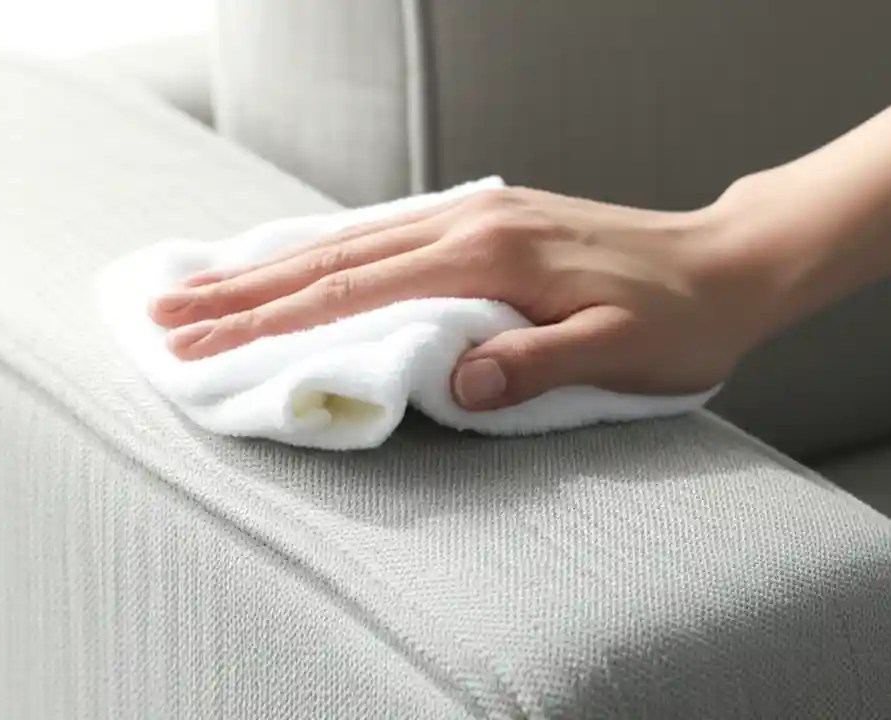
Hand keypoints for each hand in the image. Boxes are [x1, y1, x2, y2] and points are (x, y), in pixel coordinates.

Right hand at [149, 186, 771, 409]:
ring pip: (348, 236)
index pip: (351, 291)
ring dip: (270, 263)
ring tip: (202, 285)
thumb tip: (455, 382)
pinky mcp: (485, 216)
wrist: (727, 262)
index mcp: (487, 256)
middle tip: (163, 313)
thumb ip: (537, 366)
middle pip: (329, 255)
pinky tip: (294, 260)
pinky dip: (322, 247)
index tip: (197, 338)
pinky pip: (382, 231)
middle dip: (240, 289)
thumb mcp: (621, 353)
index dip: (268, 318)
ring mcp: (474, 211)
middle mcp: (466, 220)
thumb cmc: (679, 319)